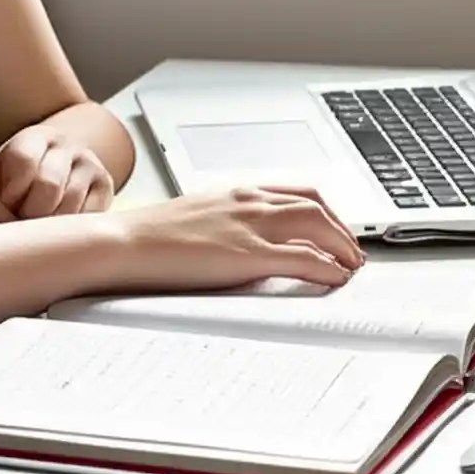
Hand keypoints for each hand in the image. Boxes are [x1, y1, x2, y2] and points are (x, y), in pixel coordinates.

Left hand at [0, 125, 114, 223]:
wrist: (56, 172)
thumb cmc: (16, 183)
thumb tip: (8, 231)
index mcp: (32, 137)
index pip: (23, 159)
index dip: (12, 191)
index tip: (8, 202)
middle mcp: (66, 145)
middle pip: (48, 185)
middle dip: (30, 212)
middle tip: (26, 217)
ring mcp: (90, 164)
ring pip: (69, 206)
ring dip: (50, 226)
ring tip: (43, 221)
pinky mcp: (106, 187)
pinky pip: (88, 218)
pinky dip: (71, 231)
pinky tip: (63, 223)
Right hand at [107, 186, 365, 289]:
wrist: (121, 243)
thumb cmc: (146, 238)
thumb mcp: (192, 220)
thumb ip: (220, 225)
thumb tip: (231, 243)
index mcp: (236, 193)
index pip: (297, 193)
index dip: (325, 212)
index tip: (335, 229)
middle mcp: (250, 203)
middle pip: (316, 207)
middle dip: (342, 230)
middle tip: (353, 253)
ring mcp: (251, 227)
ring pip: (319, 227)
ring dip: (343, 248)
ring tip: (352, 268)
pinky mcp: (248, 255)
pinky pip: (304, 259)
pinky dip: (328, 269)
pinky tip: (336, 280)